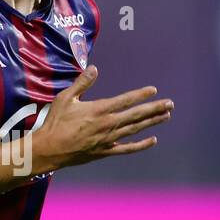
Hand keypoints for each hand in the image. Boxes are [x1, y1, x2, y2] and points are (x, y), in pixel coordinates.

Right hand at [30, 65, 173, 172]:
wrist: (49, 149)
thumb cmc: (55, 122)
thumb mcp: (65, 98)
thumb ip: (82, 83)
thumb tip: (94, 68)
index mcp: (99, 109)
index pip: (126, 100)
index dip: (141, 94)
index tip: (154, 90)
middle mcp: (108, 124)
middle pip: (137, 115)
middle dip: (155, 108)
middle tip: (170, 103)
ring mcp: (108, 139)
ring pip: (136, 129)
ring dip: (152, 122)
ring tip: (166, 116)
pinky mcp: (105, 151)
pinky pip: (128, 148)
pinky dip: (141, 145)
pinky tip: (153, 140)